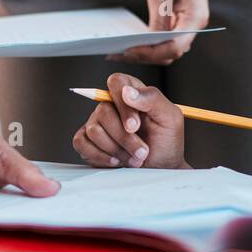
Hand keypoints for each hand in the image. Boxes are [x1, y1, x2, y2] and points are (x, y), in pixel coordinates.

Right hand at [72, 73, 187, 169]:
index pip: (116, 82)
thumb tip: (127, 91)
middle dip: (124, 137)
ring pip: (94, 130)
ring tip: (133, 157)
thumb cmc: (166, 142)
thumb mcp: (170, 118)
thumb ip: (152, 98)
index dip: (122, 105)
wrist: (161, 169)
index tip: (134, 125)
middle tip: (142, 150)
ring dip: (117, 149)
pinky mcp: (88, 141)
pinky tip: (117, 160)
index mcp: (132, 92)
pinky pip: (81, 143)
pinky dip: (100, 156)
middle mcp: (112, 105)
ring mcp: (98, 123)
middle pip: (103, 111)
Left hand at [118, 0, 209, 64]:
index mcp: (194, 17)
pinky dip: (149, 40)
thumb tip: (147, 44)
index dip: (149, 53)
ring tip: (120, 47)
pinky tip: (131, 38)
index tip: (127, 51)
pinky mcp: (179, 15)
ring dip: (146, 49)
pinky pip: (165, 34)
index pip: (173, 47)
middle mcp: (194, 22)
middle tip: (117, 52)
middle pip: (171, 51)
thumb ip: (157, 20)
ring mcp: (187, 19)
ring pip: (167, 46)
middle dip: (145, 54)